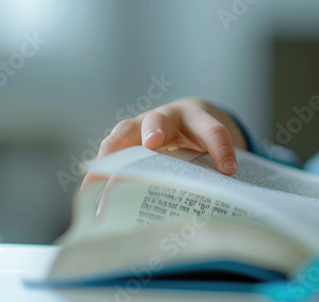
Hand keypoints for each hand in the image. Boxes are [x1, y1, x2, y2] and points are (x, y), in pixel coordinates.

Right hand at [79, 98, 248, 193]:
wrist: (190, 115)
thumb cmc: (202, 138)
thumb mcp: (211, 146)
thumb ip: (212, 166)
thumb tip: (218, 204)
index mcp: (198, 119)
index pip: (212, 131)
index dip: (220, 148)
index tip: (229, 169)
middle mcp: (167, 118)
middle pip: (159, 122)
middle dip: (155, 132)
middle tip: (153, 144)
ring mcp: (142, 125)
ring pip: (125, 133)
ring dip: (115, 153)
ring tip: (102, 178)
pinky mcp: (125, 136)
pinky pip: (109, 151)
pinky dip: (98, 171)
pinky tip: (89, 195)